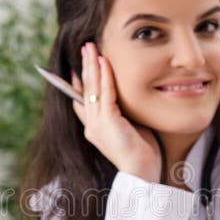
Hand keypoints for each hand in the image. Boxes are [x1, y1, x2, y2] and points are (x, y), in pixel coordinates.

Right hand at [71, 42, 162, 182]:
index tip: (78, 66)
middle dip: (84, 66)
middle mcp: (90, 126)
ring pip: (91, 87)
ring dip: (91, 65)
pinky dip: (105, 75)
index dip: (78, 82)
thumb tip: (126, 97)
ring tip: (90, 47)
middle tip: (85, 47)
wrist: (142, 172)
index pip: (80, 102)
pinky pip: (105, 92)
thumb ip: (123, 113)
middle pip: (83, 90)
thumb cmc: (141, 153)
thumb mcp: (129, 128)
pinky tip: (105, 61)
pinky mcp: (106, 122)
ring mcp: (96, 124)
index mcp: (94, 130)